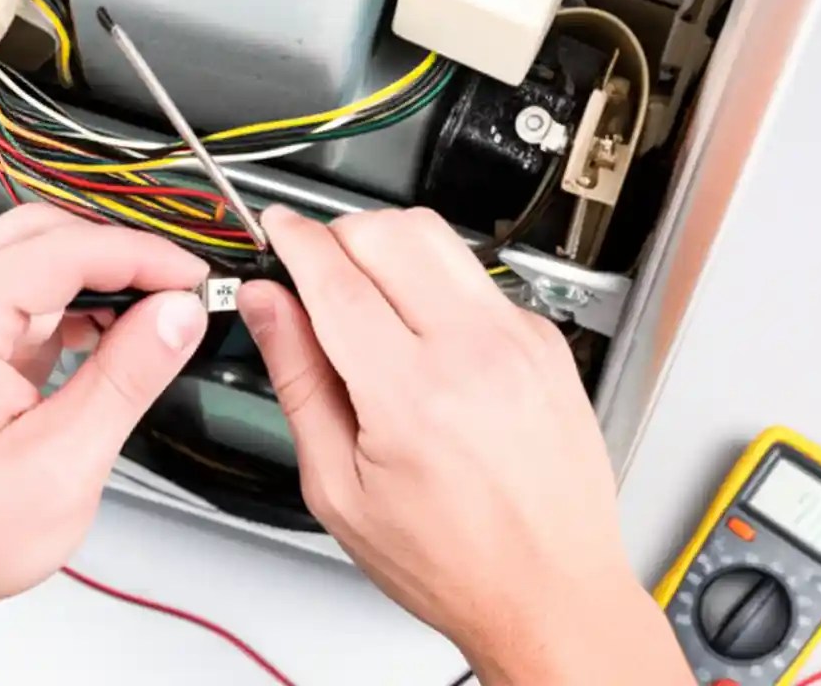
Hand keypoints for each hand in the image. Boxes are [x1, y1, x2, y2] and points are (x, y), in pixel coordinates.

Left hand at [0, 204, 208, 629]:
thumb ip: (126, 377)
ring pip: (33, 261)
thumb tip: (177, 315)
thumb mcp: (62, 463)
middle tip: (180, 289)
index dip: (143, 255)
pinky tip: (109, 339)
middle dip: (121, 254)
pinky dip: (72, 307)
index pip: (67, 247)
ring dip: (97, 278)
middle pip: (46, 234)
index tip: (194, 278)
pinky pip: (21, 299)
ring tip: (154, 316)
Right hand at [237, 207, 689, 684]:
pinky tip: (421, 335)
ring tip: (364, 297)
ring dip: (384, 245)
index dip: (292, 239)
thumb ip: (298, 381)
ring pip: (435, 236)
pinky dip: (433, 283)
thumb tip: (268, 308)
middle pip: (387, 231)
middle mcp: (474, 351)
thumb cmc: (453, 560)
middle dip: (336, 235)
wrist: (551, 591)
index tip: (275, 230)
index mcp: (411, 394)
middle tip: (313, 272)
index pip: (336, 275)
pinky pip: (473, 276)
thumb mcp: (338, 488)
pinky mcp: (544, 339)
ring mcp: (519, 338)